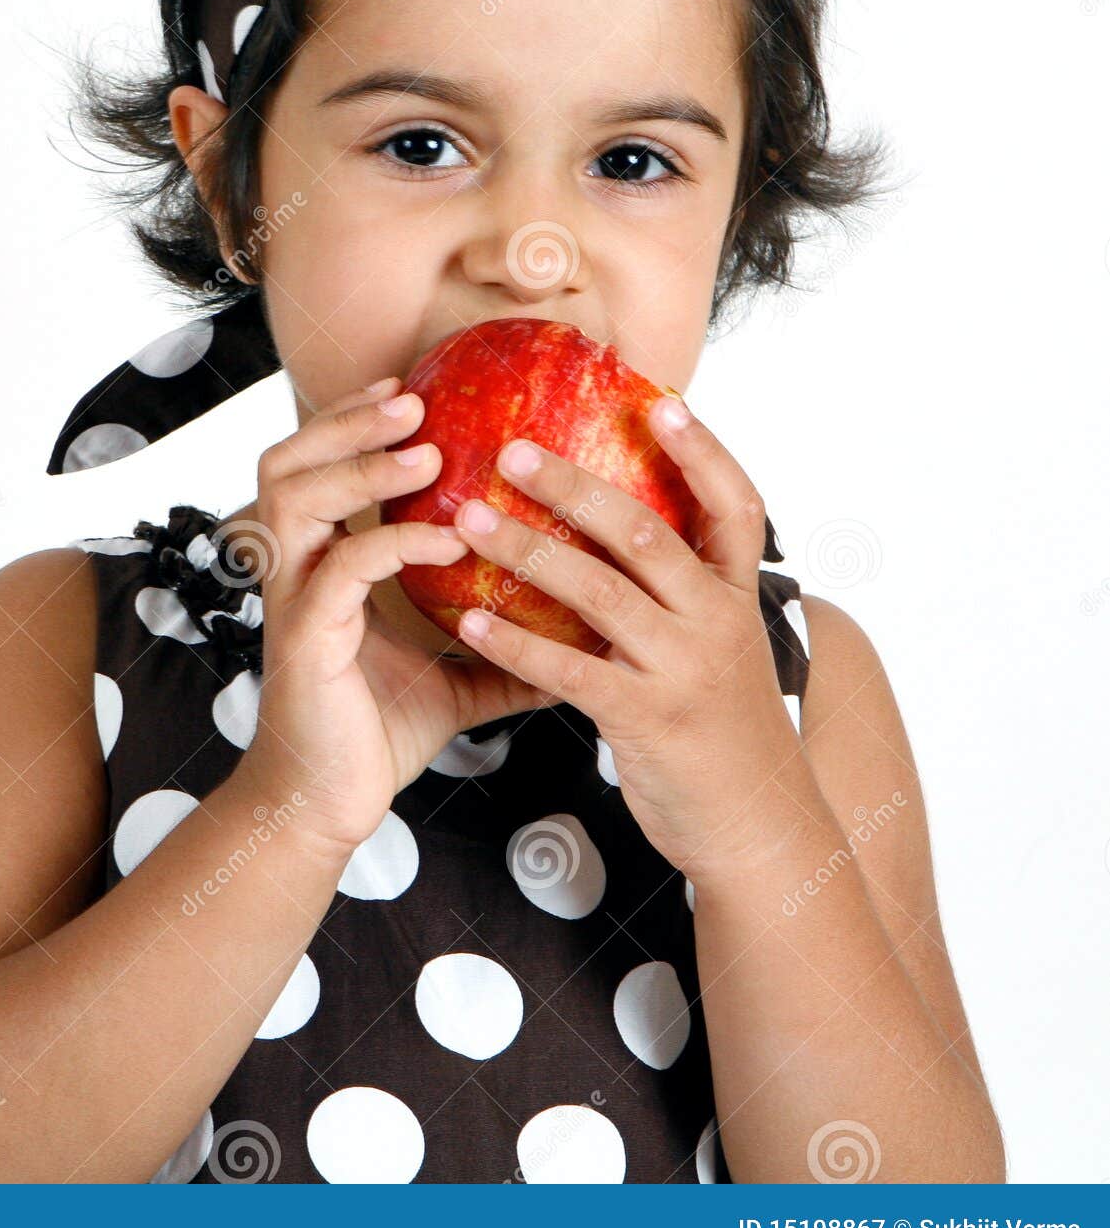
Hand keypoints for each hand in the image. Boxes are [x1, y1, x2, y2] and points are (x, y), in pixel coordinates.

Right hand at [241, 377, 558, 857]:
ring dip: (359, 463)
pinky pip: (342, 567)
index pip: (315, 467)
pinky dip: (393, 542)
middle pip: (285, 462)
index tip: (411, 392)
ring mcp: (293, 600)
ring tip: (424, 446)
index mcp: (320, 565)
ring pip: (293, 497)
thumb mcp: (458, 676)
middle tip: (410, 397)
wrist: (330, 804)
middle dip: (345, 422)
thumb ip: (507, 643)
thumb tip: (585, 633)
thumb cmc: (379, 732)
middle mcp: (296, 571)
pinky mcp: (303, 637)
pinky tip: (447, 537)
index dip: (352, 423)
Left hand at [444, 396, 813, 885]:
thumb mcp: (723, 645)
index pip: (734, 504)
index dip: (701, 451)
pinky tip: (469, 620)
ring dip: (528, 551)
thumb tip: (625, 528)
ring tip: (469, 521)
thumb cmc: (724, 726)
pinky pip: (568, 670)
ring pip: (599, 592)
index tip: (659, 401)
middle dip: (574, 486)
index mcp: (737, 594)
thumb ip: (684, 590)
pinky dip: (515, 642)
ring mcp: (683, 669)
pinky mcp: (645, 719)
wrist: (757, 826)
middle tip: (511, 450)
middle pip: (645, 532)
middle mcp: (716, 620)